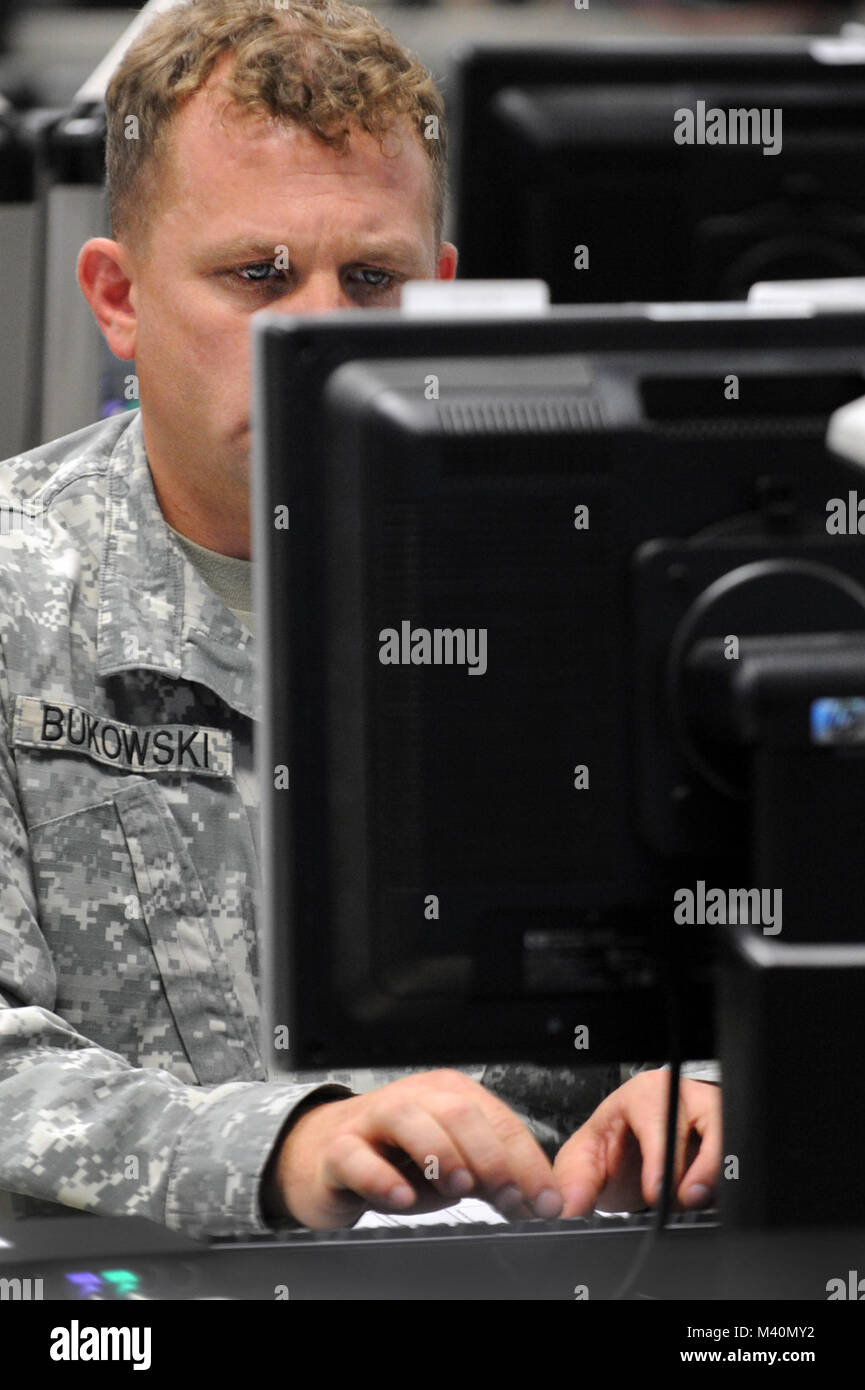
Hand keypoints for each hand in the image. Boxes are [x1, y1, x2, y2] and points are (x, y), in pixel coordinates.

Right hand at [266, 1068, 563, 1228]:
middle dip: (490, 1155)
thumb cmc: (395, 1159)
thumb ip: (492, 1178)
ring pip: (408, 1119)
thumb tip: (540, 1203)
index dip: (526, 1161)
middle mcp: (413, 1099)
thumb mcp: (452, 1168)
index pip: (498, 1120)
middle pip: (458, 1111)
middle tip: (508, 1196)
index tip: (545, 1201)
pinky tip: (402, 1197)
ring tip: (460, 1187)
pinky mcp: (337, 1150)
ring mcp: (371, 1120)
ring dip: (441, 1152)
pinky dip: (380, 1176)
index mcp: (449, 1096)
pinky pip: (355, 1155)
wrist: (324, 1157)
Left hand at [553, 1070, 721, 1216]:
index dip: (662, 1156)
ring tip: (699, 1202)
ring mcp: (714, 1119)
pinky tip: (716, 1201)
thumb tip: (568, 1209)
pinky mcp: (731, 1142)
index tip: (657, 1192)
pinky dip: (734, 1184)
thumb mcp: (584, 1159)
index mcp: (646, 1095)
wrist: (630, 1154)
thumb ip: (574, 1182)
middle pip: (712, 1119)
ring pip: (735, 1137)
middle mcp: (685, 1099)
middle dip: (705, 1164)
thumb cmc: (611, 1146)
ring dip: (722, 1175)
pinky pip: (745, 1160)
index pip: (661, 1116)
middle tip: (689, 1200)